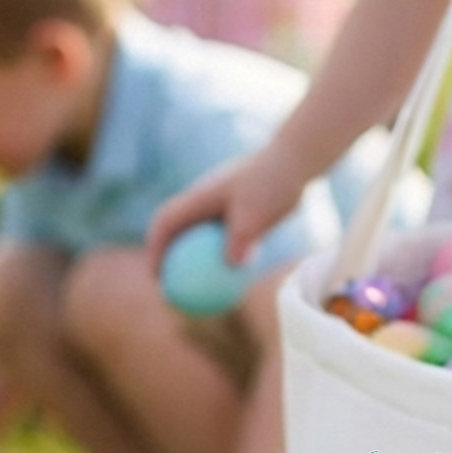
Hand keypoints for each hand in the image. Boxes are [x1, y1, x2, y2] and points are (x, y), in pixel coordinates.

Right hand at [145, 135, 311, 276]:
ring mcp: (221, 203)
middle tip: (173, 291)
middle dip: (166, 260)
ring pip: (197, 236)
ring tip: (197, 291)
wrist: (297, 161)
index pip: (164, 224)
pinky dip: (220, 256)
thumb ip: (242, 237)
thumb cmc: (275, 184)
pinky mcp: (239, 209)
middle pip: (175, 232)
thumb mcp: (258, 212)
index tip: (157, 279)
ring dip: (192, 260)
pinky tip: (233, 280)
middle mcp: (204, 199)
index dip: (155, 251)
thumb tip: (231, 266)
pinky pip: (221, 237)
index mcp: (199, 196)